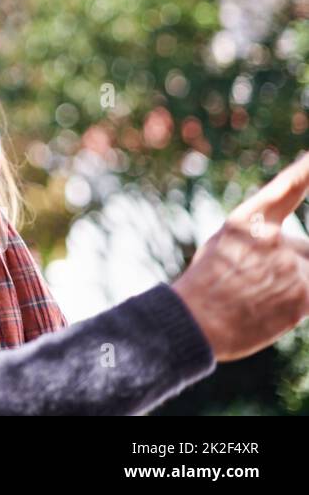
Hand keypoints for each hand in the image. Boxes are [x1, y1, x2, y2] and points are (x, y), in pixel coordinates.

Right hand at [171, 152, 308, 360]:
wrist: (196, 323)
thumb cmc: (206, 284)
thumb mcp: (225, 246)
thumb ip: (263, 239)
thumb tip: (299, 251)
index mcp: (247, 220)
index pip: (288, 188)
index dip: (305, 171)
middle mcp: (272, 238)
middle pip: (304, 251)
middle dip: (294, 265)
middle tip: (258, 282)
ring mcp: (290, 267)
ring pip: (305, 276)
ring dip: (289, 289)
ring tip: (254, 301)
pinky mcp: (303, 296)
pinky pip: (307, 295)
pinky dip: (292, 305)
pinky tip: (265, 311)